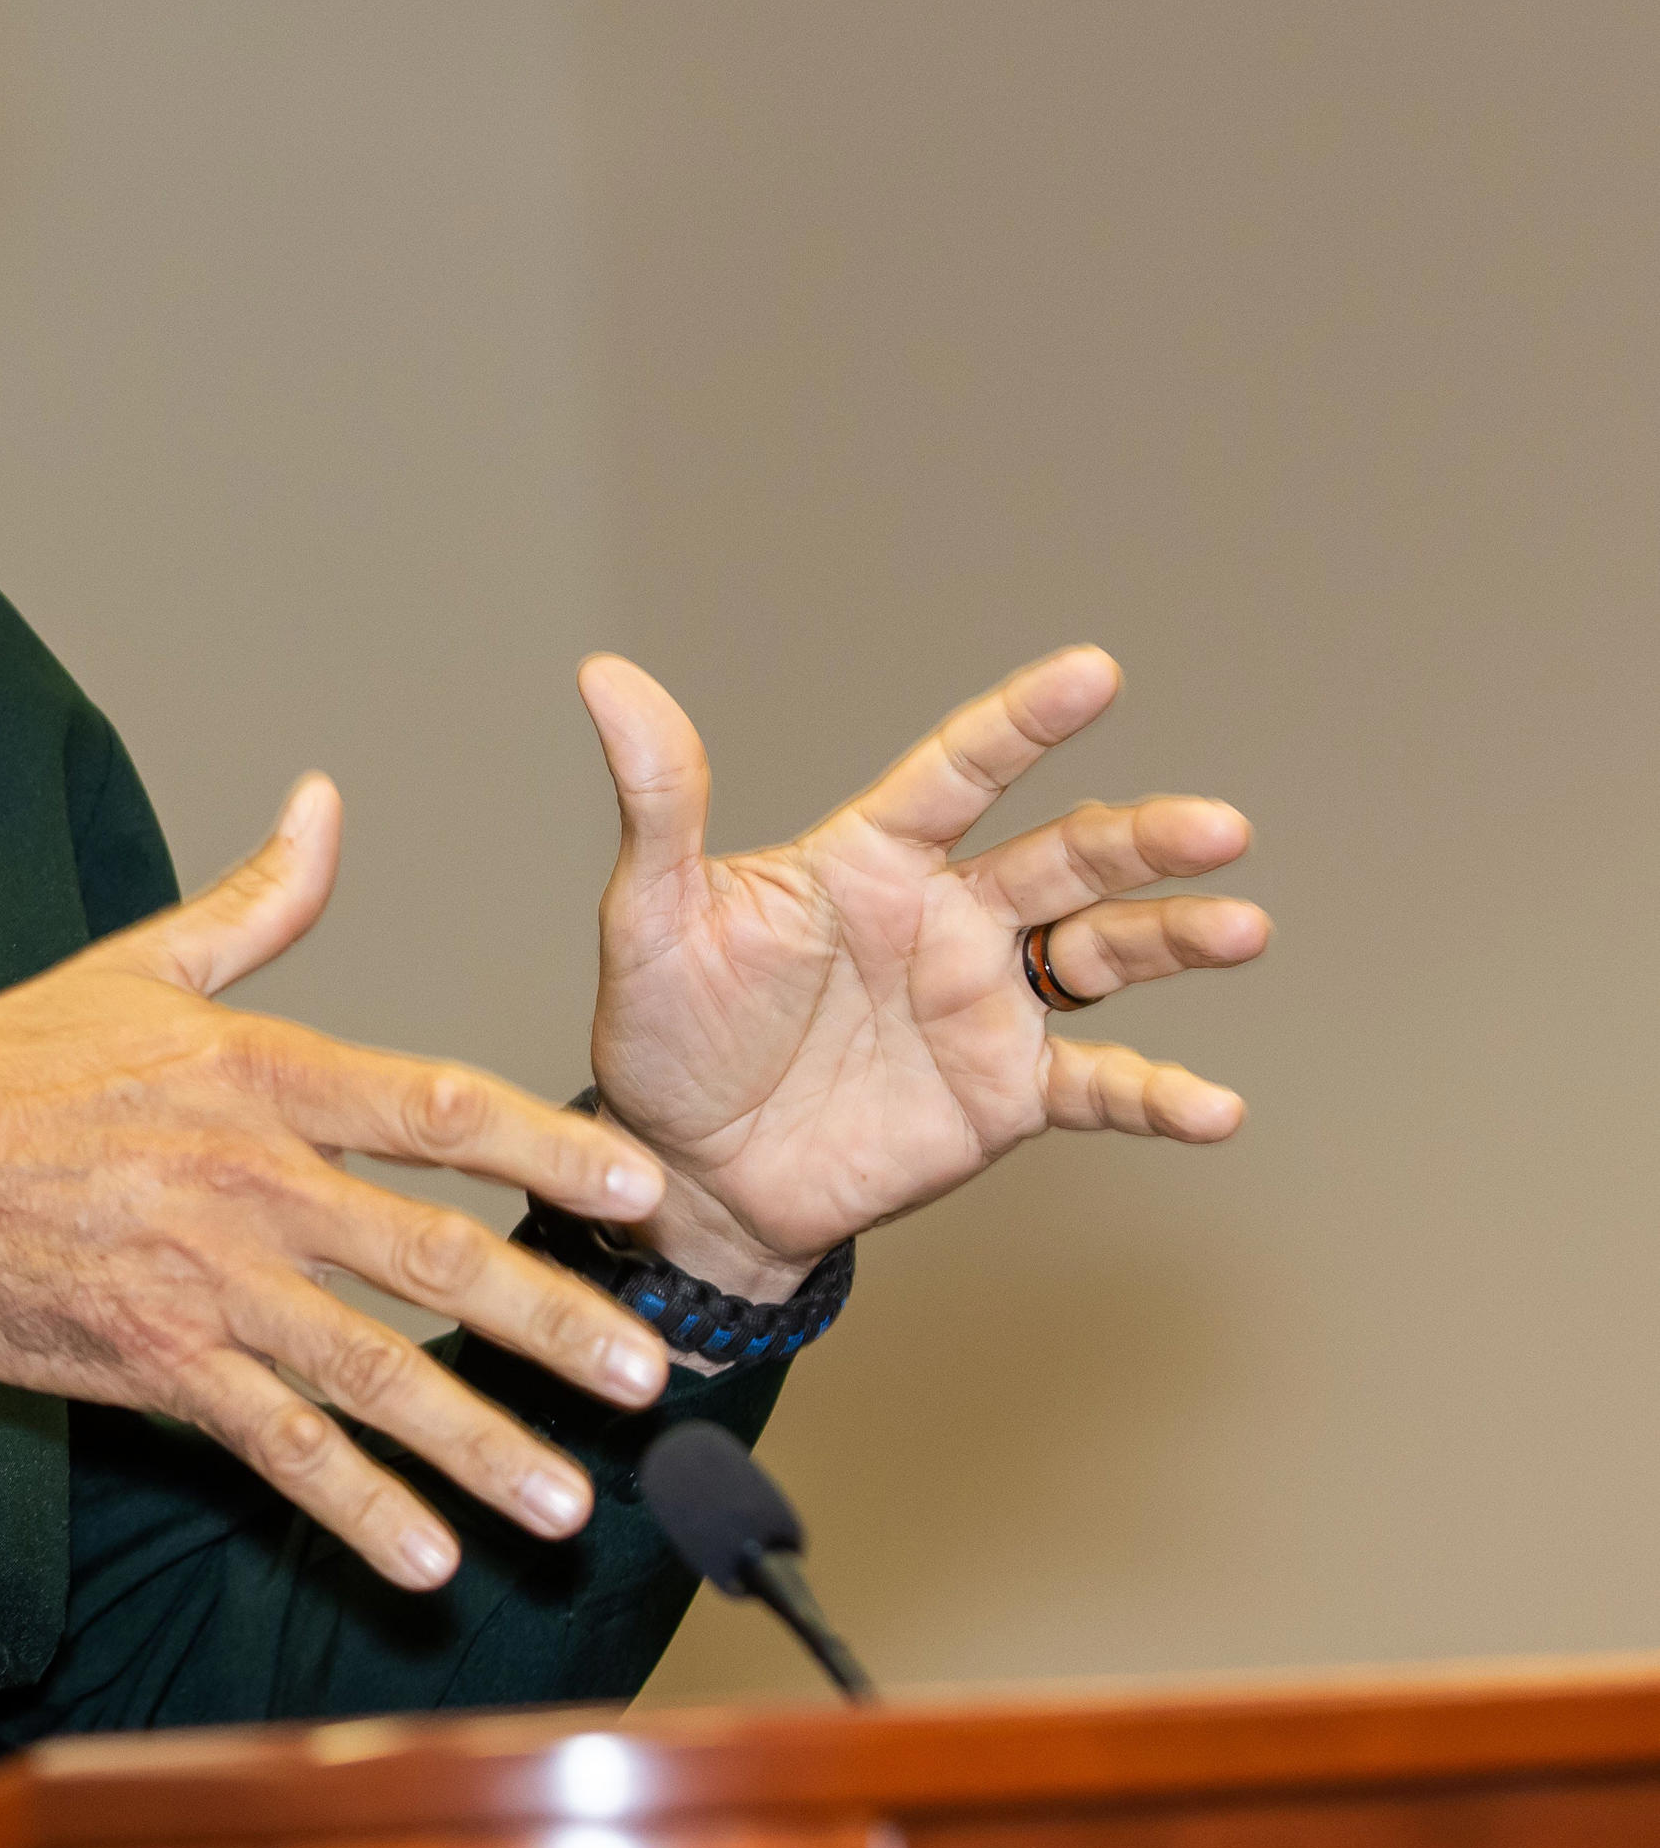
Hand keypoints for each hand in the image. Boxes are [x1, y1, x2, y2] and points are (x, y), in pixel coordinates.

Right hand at [0, 778, 677, 1591]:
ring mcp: (203, 1282)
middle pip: (427, 1256)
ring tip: (564, 1503)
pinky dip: (354, 1506)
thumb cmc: (3, 1064)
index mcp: (256, 1073)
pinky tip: (428, 1560)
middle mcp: (247, 1181)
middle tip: (650, 1374)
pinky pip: (275, 1445)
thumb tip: (325, 804)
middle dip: (549, 1320)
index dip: (543, 1144)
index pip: (431, 1105)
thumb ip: (256, 899)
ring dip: (476, 1444)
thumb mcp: (137, 964)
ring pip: (367, 1372)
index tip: (639, 1184)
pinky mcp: (155, 1364)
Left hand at [581, 644, 1268, 1294]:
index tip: (1093, 672)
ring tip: (1242, 926)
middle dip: (1142, 840)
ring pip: (1104, 954)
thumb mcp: (648, 919)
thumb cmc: (661, 1036)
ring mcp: (985, 1006)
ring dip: (1176, 938)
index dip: (1024, 722)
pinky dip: (1162, 1096)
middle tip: (1215, 825)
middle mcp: (946, 919)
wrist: (686, 1176)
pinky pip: (1099, 1088)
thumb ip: (657, 801)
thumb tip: (605, 675)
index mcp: (870, 860)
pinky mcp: (1004, 1096)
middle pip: (1062, 859)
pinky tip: (1217, 1109)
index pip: (958, 772)